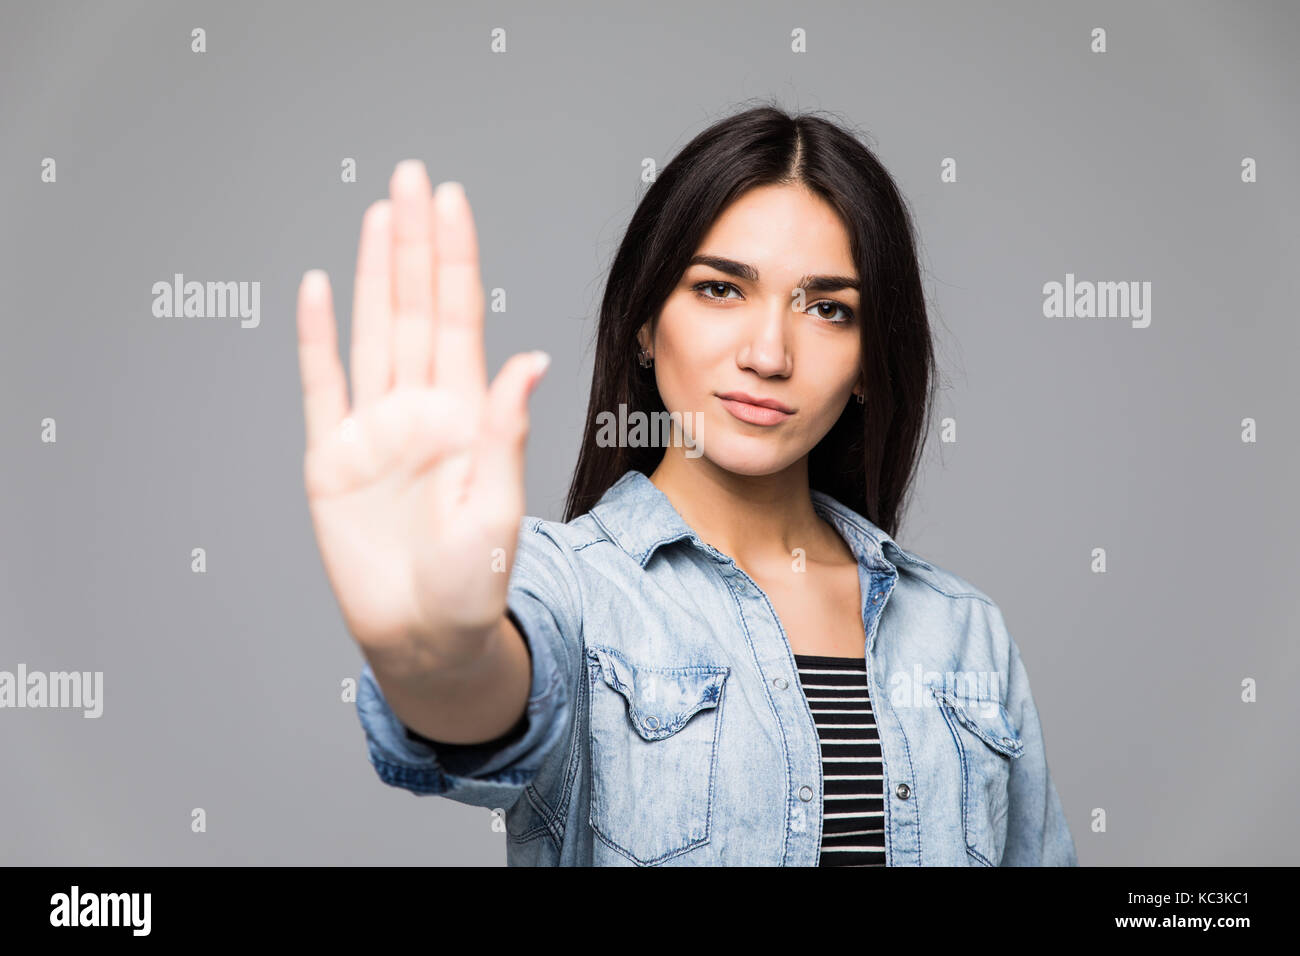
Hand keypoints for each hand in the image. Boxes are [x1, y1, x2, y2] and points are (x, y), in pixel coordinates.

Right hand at [295, 160, 549, 667]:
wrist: (427, 636)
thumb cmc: (473, 582)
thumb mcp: (497, 506)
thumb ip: (503, 429)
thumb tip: (525, 359)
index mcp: (465, 414)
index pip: (458, 317)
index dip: (453, 258)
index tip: (452, 201)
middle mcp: (419, 409)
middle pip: (413, 308)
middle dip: (413, 243)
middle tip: (412, 177)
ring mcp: (374, 430)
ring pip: (371, 332)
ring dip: (371, 274)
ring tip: (378, 215)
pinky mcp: (332, 460)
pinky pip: (321, 388)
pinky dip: (316, 339)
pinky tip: (317, 288)